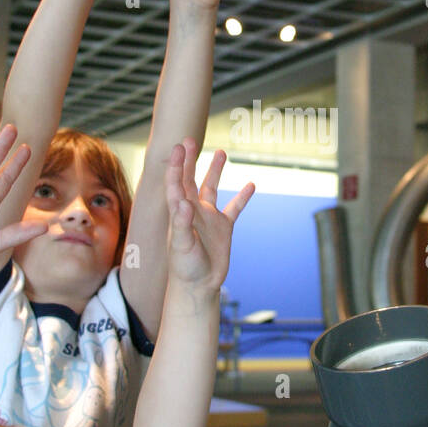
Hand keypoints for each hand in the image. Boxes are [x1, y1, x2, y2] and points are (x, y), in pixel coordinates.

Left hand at [165, 139, 252, 295]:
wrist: (198, 286)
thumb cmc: (184, 268)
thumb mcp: (181, 246)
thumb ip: (181, 224)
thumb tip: (184, 202)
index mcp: (179, 212)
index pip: (176, 183)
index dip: (177, 165)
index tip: (180, 147)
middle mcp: (192, 211)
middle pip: (190, 179)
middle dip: (189, 160)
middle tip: (190, 140)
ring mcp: (208, 218)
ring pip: (212, 188)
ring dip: (215, 171)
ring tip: (222, 153)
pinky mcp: (223, 228)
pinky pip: (234, 208)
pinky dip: (242, 197)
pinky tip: (251, 185)